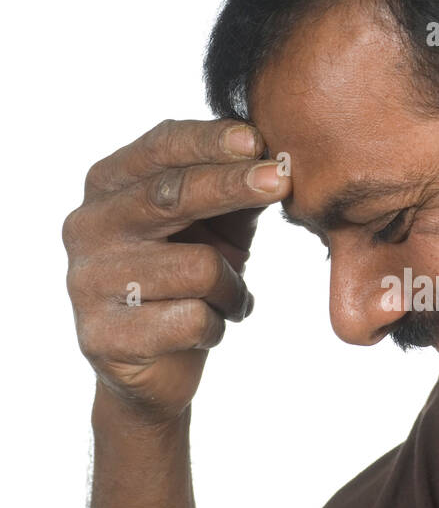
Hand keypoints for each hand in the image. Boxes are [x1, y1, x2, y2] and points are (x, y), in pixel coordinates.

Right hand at [62, 118, 289, 423]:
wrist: (158, 367)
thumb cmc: (188, 280)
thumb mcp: (216, 226)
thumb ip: (235, 187)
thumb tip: (278, 154)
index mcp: (107, 186)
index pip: (159, 148)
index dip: (209, 140)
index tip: (257, 140)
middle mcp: (87, 227)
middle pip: (171, 196)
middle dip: (233, 185)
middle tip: (281, 180)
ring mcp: (88, 282)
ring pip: (197, 267)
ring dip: (232, 287)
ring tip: (227, 299)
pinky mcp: (103, 336)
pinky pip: (194, 319)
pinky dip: (218, 325)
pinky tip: (206, 330)